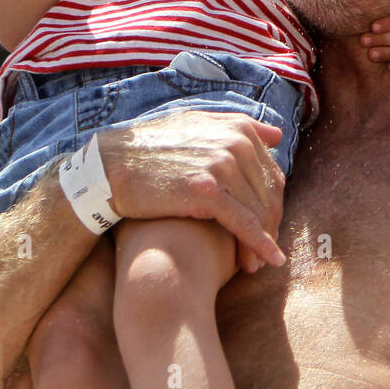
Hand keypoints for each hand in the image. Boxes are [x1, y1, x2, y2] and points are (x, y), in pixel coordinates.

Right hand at [98, 111, 287, 270]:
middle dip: (272, 225)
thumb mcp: (197, 125)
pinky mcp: (207, 191)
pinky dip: (259, 244)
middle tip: (268, 251)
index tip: (269, 225)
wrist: (110, 167)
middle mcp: (236, 143)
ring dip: (265, 240)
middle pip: (269, 193)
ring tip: (260, 263)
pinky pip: (244, 223)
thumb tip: (278, 135)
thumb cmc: (153, 149)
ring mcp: (223, 166)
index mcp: (239, 128)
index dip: (273, 203)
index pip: (271, 173)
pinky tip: (268, 261)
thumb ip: (239, 127)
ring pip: (259, 210)